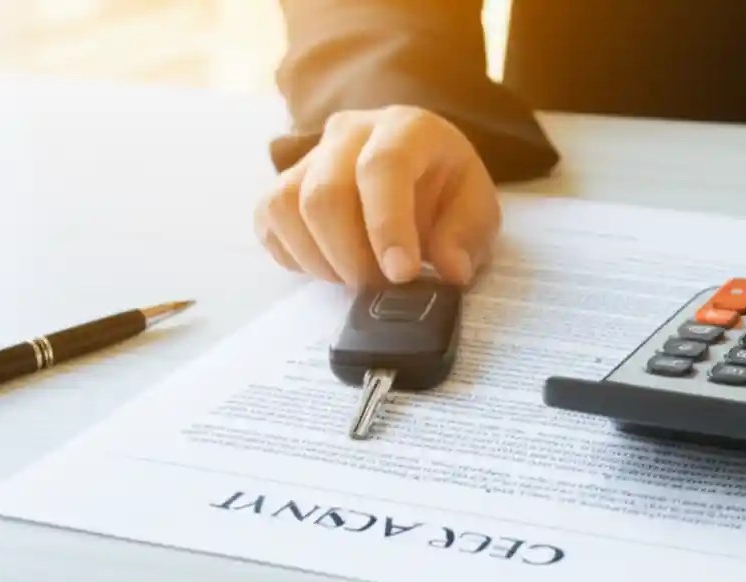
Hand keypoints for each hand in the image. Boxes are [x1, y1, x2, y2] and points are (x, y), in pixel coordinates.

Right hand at [254, 105, 499, 286]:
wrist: (419, 171)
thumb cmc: (447, 189)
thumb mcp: (476, 210)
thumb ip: (465, 237)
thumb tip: (451, 271)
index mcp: (406, 128)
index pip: (382, 167)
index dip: (387, 225)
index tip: (401, 274)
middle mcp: (349, 132)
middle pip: (324, 193)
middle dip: (351, 256)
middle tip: (379, 288)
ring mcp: (310, 156)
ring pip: (286, 206)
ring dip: (320, 260)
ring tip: (356, 279)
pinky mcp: (284, 184)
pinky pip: (269, 221)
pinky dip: (295, 257)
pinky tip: (331, 267)